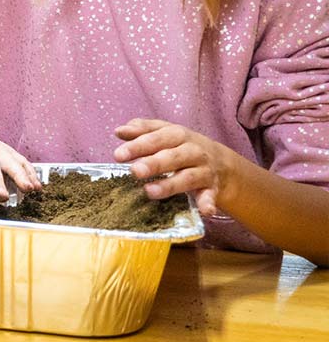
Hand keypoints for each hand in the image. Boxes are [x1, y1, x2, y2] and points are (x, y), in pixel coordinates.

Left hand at [113, 118, 243, 215]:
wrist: (222, 162)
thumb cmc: (182, 146)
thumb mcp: (164, 132)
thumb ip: (142, 130)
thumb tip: (119, 131)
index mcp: (177, 135)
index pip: (156, 138)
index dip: (137, 146)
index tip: (118, 155)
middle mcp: (192, 151)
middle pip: (173, 157)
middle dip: (154, 164)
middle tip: (134, 171)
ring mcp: (203, 170)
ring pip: (187, 177)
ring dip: (170, 185)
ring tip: (149, 191)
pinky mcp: (211, 188)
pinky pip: (210, 196)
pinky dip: (208, 203)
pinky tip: (205, 211)